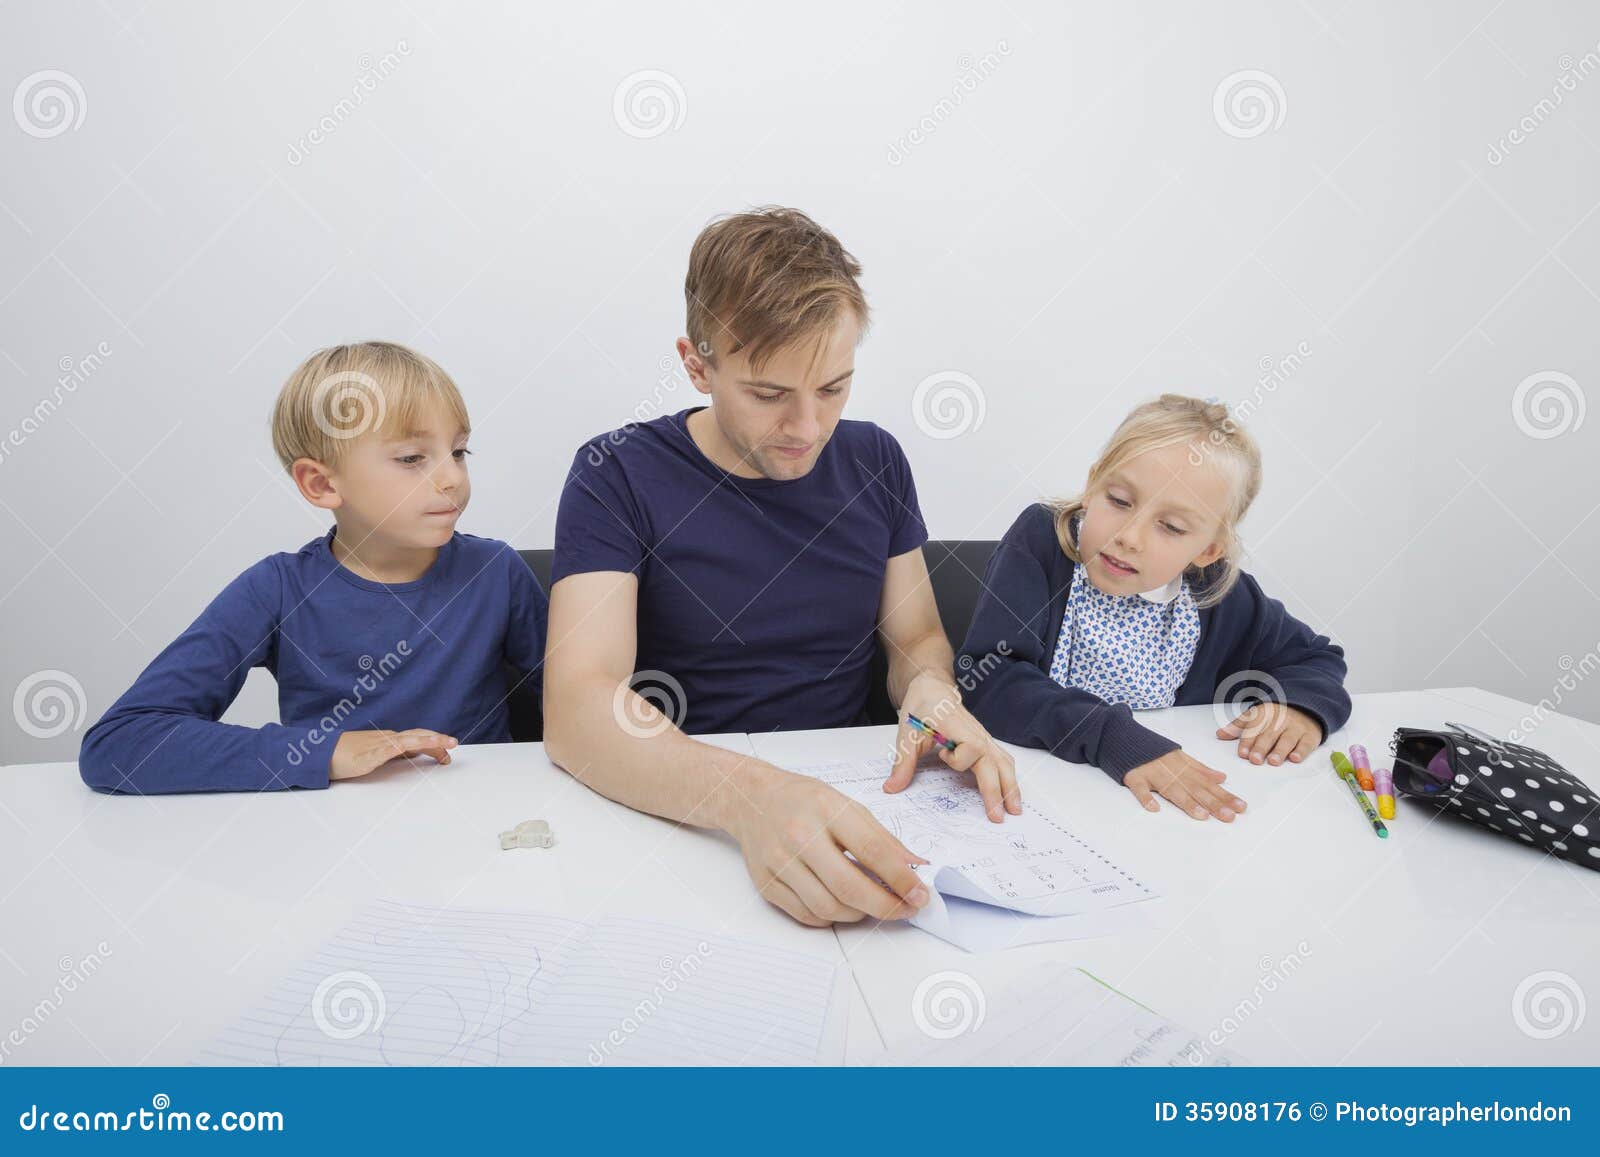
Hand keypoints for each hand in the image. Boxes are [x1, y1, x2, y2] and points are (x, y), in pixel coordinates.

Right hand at [329, 729, 457, 779]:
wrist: (322, 753)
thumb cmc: (347, 755)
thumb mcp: (376, 755)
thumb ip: (394, 754)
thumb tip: (412, 754)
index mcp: (390, 740)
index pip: (417, 738)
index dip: (434, 743)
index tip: (447, 753)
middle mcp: (387, 739)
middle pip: (417, 736)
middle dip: (437, 740)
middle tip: (453, 745)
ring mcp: (378, 745)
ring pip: (408, 740)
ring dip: (427, 741)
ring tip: (444, 743)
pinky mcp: (368, 755)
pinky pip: (387, 749)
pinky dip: (401, 746)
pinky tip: (414, 746)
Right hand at [730, 767, 931, 926]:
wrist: (751, 799)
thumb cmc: (803, 800)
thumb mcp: (847, 804)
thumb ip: (882, 838)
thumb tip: (914, 867)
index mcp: (827, 810)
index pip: (873, 852)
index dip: (902, 880)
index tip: (921, 895)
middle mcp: (800, 836)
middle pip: (850, 887)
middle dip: (886, 907)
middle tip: (905, 910)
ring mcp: (779, 862)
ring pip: (828, 908)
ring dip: (859, 914)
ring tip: (871, 905)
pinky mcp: (766, 883)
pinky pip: (806, 915)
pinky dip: (831, 918)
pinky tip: (842, 905)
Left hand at [881, 672, 1020, 820]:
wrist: (932, 689)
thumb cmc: (921, 709)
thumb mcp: (907, 735)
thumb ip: (902, 763)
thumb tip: (891, 789)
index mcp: (958, 727)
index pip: (972, 748)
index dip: (958, 758)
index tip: (941, 756)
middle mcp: (977, 734)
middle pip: (995, 762)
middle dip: (998, 791)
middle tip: (998, 817)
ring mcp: (984, 739)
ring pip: (1004, 763)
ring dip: (1011, 786)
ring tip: (1015, 810)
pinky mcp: (985, 743)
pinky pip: (1002, 760)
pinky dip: (1008, 777)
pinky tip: (1010, 793)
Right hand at [1124, 749, 1246, 820]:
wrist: (1127, 738)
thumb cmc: (1156, 752)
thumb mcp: (1182, 757)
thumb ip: (1202, 769)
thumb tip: (1222, 778)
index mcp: (1185, 768)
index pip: (1208, 784)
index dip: (1225, 796)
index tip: (1240, 808)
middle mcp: (1173, 772)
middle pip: (1195, 789)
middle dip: (1213, 803)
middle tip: (1228, 816)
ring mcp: (1154, 775)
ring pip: (1172, 790)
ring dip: (1187, 802)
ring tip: (1201, 815)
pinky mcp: (1135, 777)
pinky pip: (1140, 789)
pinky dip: (1146, 798)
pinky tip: (1154, 808)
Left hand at [1215, 703, 1322, 764]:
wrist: (1305, 707)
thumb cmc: (1275, 716)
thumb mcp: (1256, 716)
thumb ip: (1238, 726)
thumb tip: (1220, 734)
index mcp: (1264, 714)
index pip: (1254, 728)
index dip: (1247, 741)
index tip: (1242, 753)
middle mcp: (1280, 720)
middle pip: (1269, 734)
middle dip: (1261, 747)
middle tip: (1255, 760)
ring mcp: (1296, 728)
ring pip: (1287, 739)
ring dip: (1280, 751)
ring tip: (1273, 761)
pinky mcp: (1310, 735)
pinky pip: (1306, 743)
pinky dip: (1302, 751)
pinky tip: (1295, 758)